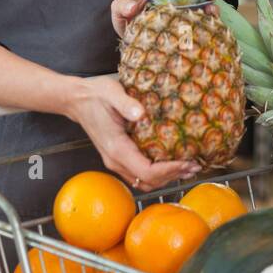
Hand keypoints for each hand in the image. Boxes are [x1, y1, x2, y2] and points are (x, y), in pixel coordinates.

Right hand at [63, 76, 197, 190]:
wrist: (77, 100)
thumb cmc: (95, 95)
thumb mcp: (111, 92)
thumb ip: (125, 103)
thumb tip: (140, 113)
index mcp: (116, 147)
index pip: (147, 170)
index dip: (169, 170)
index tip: (187, 161)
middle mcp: (115, 160)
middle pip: (148, 180)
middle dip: (173, 175)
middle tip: (195, 165)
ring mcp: (116, 161)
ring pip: (144, 180)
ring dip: (167, 177)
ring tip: (188, 167)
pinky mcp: (119, 157)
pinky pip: (140, 173)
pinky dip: (158, 173)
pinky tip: (172, 162)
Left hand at [114, 0, 220, 31]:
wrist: (132, 51)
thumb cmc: (129, 26)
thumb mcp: (120, 13)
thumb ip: (122, 5)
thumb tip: (134, 7)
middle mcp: (180, 6)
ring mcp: (186, 22)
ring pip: (206, 12)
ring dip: (213, 10)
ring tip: (213, 12)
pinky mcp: (189, 38)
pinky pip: (203, 32)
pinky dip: (210, 31)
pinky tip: (212, 32)